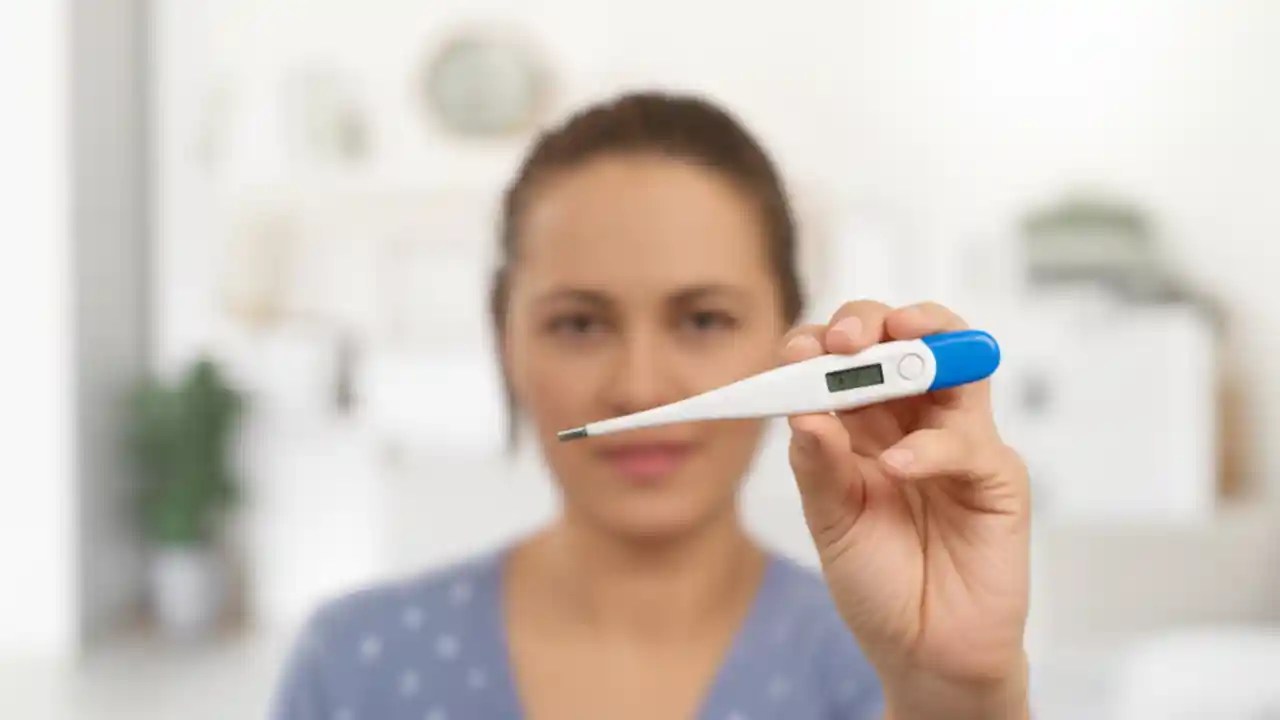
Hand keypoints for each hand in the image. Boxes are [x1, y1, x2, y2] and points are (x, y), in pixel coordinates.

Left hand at [783, 301, 1029, 719]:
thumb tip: (801, 413)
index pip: (849, 358)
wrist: (926, 652)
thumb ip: (818, 467)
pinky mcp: (997, 477)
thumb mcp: (830, 522)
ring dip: (920, 345)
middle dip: (873, 323)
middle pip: (906, 339)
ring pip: (958, 363)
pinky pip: (970, 443)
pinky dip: (931, 447)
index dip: (824, 343)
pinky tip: (898, 467)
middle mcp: (914, 421)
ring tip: (875, 361)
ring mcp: (960, 442)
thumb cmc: (879, 581)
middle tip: (843, 341)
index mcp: (866, 424)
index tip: (795, 351)